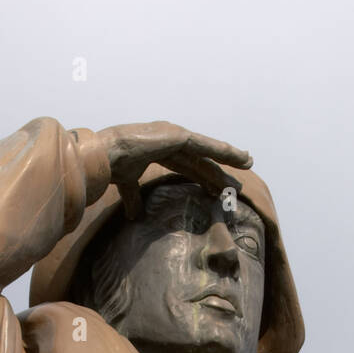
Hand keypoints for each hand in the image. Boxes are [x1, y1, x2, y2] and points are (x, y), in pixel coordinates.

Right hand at [92, 122, 252, 219]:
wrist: (105, 155)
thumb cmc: (112, 167)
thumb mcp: (128, 185)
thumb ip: (134, 199)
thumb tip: (134, 216)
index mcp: (158, 150)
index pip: (187, 165)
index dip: (203, 176)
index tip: (215, 189)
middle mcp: (169, 140)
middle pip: (201, 160)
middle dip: (218, 171)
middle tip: (235, 184)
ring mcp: (175, 135)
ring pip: (209, 150)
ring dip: (229, 156)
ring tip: (248, 162)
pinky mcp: (179, 136)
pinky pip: (208, 146)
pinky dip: (225, 151)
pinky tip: (240, 156)